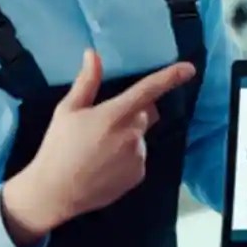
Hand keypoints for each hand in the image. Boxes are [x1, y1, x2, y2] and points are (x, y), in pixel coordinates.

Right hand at [0, 50, 195, 246]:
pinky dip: (127, 156)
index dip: (170, 77)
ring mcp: (138, 156)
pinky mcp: (138, 175)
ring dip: (128, 135)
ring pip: (140, 136)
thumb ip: (86, 81)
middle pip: (145, 113)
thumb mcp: (67, 111)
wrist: (56, 192)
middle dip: (132, 112)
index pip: (148, 90)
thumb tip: (93, 54)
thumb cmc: (59, 147)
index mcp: (114, 115)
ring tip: (100, 148)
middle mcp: (132, 135)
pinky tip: (105, 163)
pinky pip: (138, 156)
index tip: (189, 69)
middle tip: (104, 122)